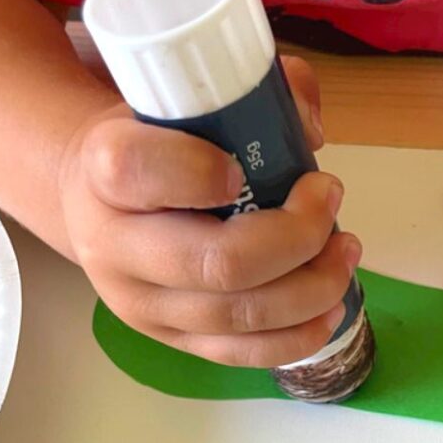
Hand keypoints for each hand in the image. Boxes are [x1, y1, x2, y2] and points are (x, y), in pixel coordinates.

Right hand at [59, 56, 360, 366]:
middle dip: (298, 238)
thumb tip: (311, 130)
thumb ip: (255, 88)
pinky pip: (242, 354)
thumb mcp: (185, 101)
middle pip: (218, 263)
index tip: (245, 163)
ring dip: (314, 287)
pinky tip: (331, 307)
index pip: (136, 170)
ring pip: (240, 315)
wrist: (97, 205)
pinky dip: (300, 336)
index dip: (200, 170)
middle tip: (330, 202)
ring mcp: (142, 305)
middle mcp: (114, 247)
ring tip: (345, 251)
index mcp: (104, 170)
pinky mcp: (171, 341)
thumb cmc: (157, 144)